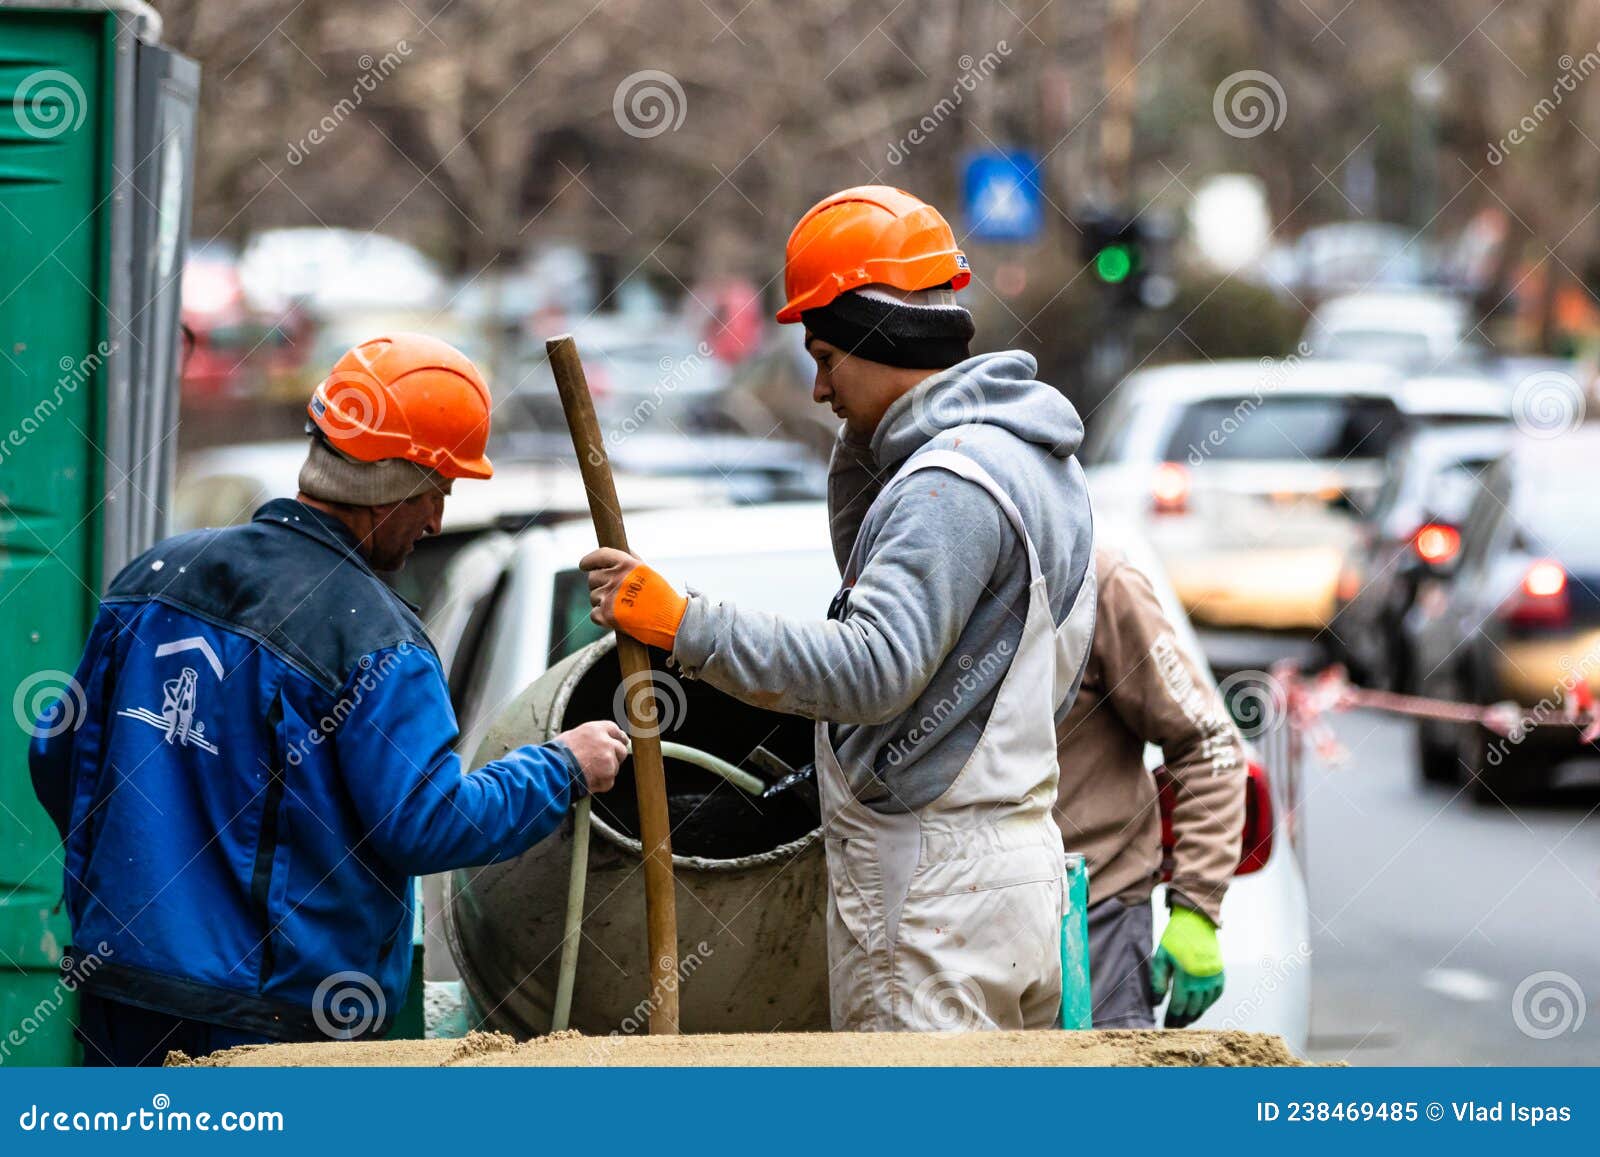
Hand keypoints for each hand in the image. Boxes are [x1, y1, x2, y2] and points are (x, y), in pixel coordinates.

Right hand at [555, 720, 628, 793]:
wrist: (553, 771)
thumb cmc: (556, 756)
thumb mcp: (571, 737)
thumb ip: (588, 738)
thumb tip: (595, 742)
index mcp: (595, 729)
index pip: (614, 730)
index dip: (618, 737)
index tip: (622, 741)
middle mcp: (605, 741)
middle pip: (620, 749)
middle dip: (615, 757)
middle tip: (603, 764)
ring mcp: (608, 758)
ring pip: (615, 767)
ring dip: (606, 772)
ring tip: (587, 773)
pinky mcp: (608, 774)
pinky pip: (608, 781)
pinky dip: (600, 784)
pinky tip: (587, 781)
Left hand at [579, 548, 687, 650]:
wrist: (671, 621)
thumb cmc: (661, 597)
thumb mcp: (648, 571)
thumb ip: (630, 559)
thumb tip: (619, 549)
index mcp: (627, 564)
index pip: (599, 556)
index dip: (589, 561)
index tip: (584, 565)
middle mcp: (616, 578)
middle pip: (592, 578)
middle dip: (599, 585)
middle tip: (612, 593)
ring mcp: (609, 597)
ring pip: (593, 597)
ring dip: (602, 602)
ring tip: (620, 607)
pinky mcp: (606, 616)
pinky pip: (593, 614)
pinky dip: (602, 617)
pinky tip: (616, 618)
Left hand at [1150, 906, 1224, 1027]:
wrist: (1197, 923)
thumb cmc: (1174, 939)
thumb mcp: (1161, 957)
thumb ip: (1158, 981)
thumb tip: (1157, 1003)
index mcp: (1186, 976)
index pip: (1178, 1006)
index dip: (1171, 1019)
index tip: (1164, 1026)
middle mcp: (1202, 981)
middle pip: (1191, 1009)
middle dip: (1181, 1020)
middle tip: (1173, 1028)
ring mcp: (1213, 979)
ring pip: (1204, 1006)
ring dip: (1194, 1015)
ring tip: (1184, 1021)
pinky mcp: (1220, 976)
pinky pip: (1214, 997)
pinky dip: (1206, 1005)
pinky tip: (1198, 1009)